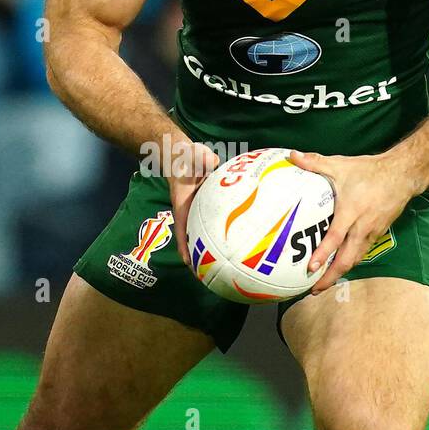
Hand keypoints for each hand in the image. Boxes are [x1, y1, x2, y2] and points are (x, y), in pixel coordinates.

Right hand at [165, 139, 219, 269]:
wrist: (185, 155)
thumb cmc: (185, 157)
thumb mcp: (191, 155)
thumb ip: (200, 158)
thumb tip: (212, 161)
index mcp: (183, 206)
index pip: (183, 229)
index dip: (184, 247)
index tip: (190, 264)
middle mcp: (193, 212)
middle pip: (195, 238)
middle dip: (200, 256)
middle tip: (209, 274)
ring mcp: (202, 211)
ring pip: (208, 233)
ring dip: (215, 248)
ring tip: (229, 265)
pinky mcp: (213, 206)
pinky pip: (221, 221)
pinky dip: (230, 230)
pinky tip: (245, 237)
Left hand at [288, 148, 416, 293]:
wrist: (402, 175)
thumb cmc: (370, 170)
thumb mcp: (340, 164)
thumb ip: (314, 162)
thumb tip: (292, 156)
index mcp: (350, 212)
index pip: (335, 238)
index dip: (323, 254)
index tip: (311, 267)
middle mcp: (362, 227)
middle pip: (346, 260)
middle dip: (330, 277)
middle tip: (314, 290)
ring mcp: (371, 233)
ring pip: (354, 260)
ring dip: (339, 274)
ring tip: (323, 284)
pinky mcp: (377, 234)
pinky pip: (361, 253)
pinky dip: (349, 263)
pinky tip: (339, 268)